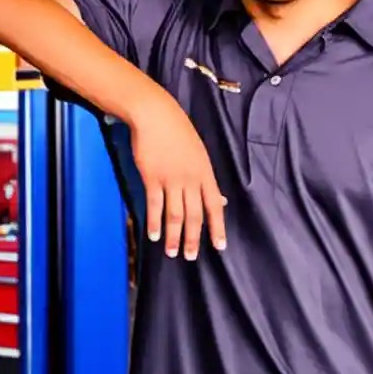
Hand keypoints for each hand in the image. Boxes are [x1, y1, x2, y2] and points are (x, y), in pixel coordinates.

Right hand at [129, 98, 227, 259]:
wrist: (155, 115)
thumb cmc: (177, 132)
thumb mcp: (199, 154)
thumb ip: (206, 180)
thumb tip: (220, 200)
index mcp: (205, 173)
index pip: (214, 206)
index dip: (217, 227)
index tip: (219, 246)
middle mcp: (190, 179)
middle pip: (194, 215)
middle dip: (193, 238)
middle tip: (190, 257)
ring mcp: (171, 179)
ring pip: (175, 214)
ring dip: (174, 236)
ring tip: (172, 252)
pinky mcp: (152, 178)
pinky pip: (155, 205)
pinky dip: (154, 222)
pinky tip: (153, 234)